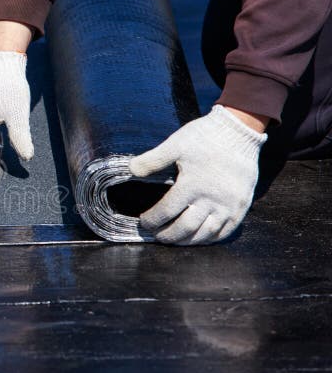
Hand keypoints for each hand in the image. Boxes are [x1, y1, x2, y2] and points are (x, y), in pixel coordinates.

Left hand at [129, 105, 267, 244]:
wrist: (239, 132)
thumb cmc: (205, 137)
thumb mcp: (176, 144)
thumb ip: (152, 160)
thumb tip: (131, 170)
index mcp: (193, 183)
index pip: (167, 210)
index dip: (153, 220)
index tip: (144, 222)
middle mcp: (212, 198)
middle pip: (186, 227)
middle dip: (168, 235)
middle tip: (157, 236)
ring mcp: (229, 205)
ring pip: (206, 233)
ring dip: (187, 241)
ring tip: (174, 240)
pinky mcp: (241, 207)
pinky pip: (226, 231)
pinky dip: (209, 239)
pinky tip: (198, 239)